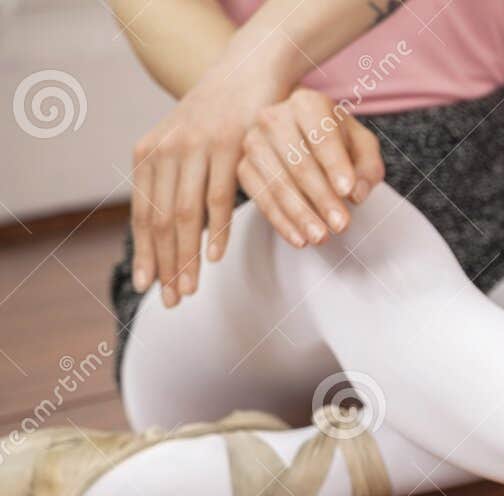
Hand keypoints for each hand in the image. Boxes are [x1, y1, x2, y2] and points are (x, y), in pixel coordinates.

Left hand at [130, 69, 278, 306]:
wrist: (247, 72)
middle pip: (161, 221)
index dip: (145, 255)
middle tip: (172, 301)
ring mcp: (195, 148)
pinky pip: (219, 197)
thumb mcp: (184, 145)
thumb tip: (165, 230)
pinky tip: (215, 258)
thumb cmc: (219, 117)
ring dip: (187, 258)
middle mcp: (165, 151)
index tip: (149, 288)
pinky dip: (217, 231)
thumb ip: (171, 180)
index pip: (143, 215)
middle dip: (165, 266)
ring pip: (185, 215)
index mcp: (149, 155)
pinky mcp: (228, 146)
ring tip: (191, 290)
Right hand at [236, 88, 384, 251]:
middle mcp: (274, 117)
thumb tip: (358, 193)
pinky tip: (299, 239)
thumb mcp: (361, 146)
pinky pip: (259, 197)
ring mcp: (253, 141)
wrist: (301, 136)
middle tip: (342, 226)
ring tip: (321, 238)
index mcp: (307, 103)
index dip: (335, 165)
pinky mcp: (242, 166)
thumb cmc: (337, 142)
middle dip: (321, 198)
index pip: (322, 136)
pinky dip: (280, 220)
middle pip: (298, 162)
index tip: (348, 192)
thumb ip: (368, 166)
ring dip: (300, 214)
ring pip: (276, 182)